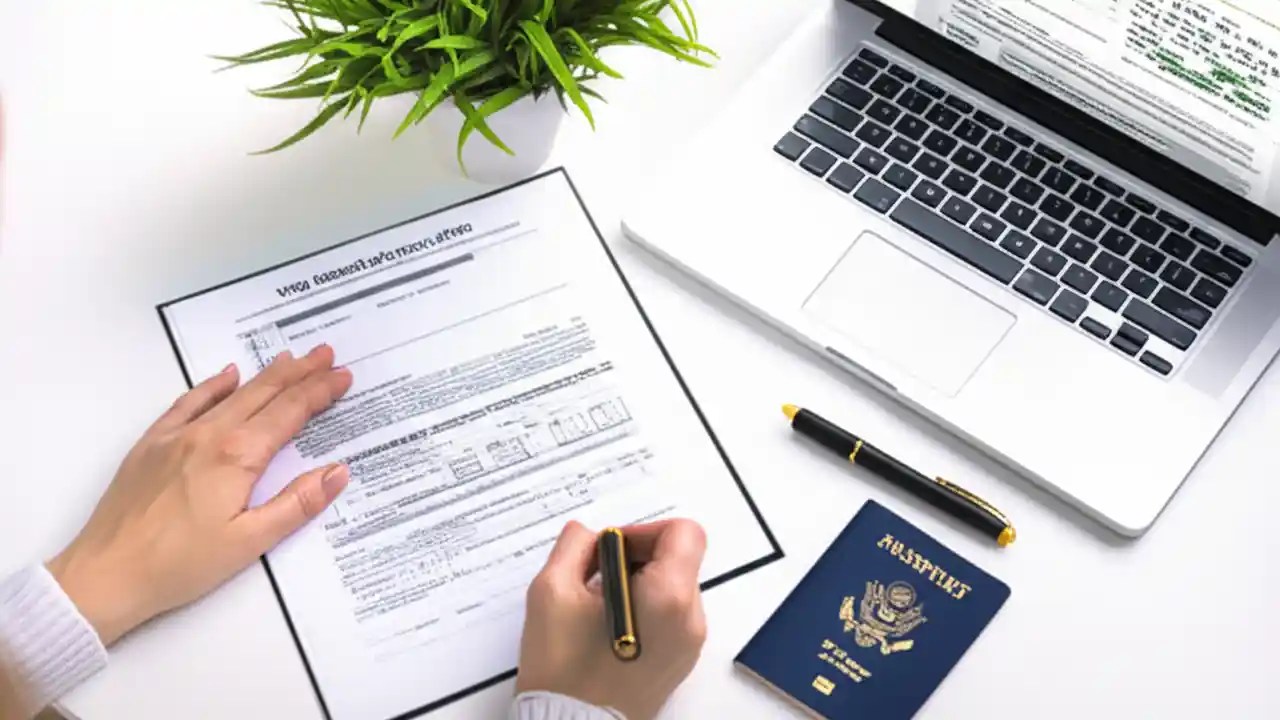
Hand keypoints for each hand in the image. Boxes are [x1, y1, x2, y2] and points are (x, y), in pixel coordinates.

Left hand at [46, 345, 352, 645]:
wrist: (106, 575)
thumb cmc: (178, 565)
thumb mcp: (249, 542)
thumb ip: (296, 504)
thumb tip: (336, 472)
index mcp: (237, 457)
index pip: (289, 413)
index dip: (319, 391)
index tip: (342, 376)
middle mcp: (208, 436)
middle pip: (263, 393)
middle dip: (299, 372)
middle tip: (325, 354)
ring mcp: (176, 436)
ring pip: (230, 394)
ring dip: (264, 375)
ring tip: (289, 358)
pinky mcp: (152, 445)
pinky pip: (187, 403)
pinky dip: (212, 386)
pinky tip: (226, 376)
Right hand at [516, 519, 707, 719]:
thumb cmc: (565, 674)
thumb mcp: (552, 592)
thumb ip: (574, 547)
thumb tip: (587, 536)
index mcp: (668, 597)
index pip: (683, 533)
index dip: (644, 530)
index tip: (611, 549)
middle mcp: (689, 620)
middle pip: (677, 559)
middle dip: (634, 557)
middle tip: (593, 576)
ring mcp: (688, 645)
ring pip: (672, 587)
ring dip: (636, 583)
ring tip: (595, 605)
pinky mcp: (678, 662)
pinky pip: (669, 616)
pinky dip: (642, 609)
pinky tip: (606, 626)